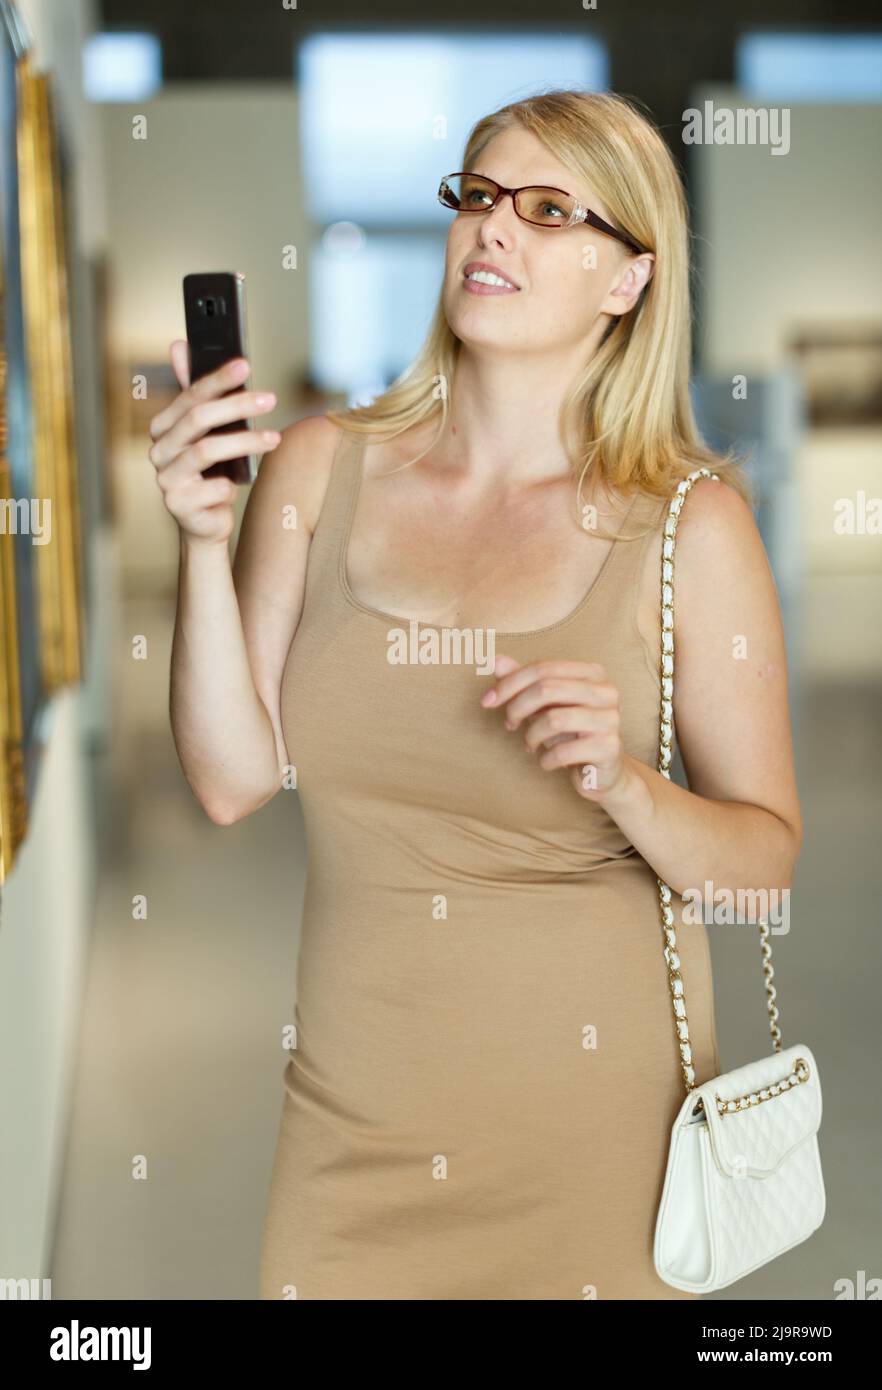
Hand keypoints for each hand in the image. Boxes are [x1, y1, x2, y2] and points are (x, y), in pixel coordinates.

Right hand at [147, 341, 280, 546]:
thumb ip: (195, 393)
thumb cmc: (210, 472)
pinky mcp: (179, 506)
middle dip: (236, 405)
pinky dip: (233, 484)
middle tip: (269, 399)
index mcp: (163, 427)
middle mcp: (158, 450)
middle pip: (198, 419)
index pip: (190, 395)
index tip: (245, 365)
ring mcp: (166, 479)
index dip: (217, 379)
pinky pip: (216, 487)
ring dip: (245, 442)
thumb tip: (179, 344)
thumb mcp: (206, 432)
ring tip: (275, 439)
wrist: (205, 523)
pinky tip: (242, 484)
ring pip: (206, 451)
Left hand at [480, 655, 628, 802]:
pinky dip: (546, 759)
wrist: (600, 770)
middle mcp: (606, 692)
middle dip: (517, 707)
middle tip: (509, 724)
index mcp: (592, 673)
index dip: (509, 683)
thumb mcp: (545, 704)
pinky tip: (547, 762)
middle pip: (547, 689)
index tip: (487, 701)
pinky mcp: (609, 748)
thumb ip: (522, 681)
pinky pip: (564, 751)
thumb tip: (495, 661)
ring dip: (532, 735)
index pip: (542, 668)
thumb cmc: (570, 732)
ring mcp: (610, 719)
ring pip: (554, 720)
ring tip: (530, 744)